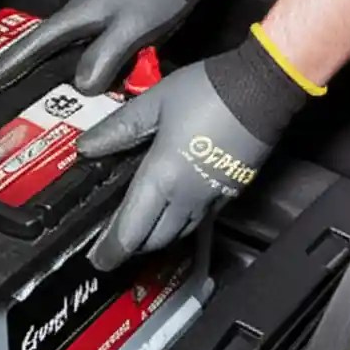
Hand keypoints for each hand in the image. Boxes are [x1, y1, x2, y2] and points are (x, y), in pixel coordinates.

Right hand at [0, 0, 226, 95]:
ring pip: (63, 52)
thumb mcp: (132, 27)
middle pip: (42, 47)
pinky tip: (79, 87)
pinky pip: (84, 53)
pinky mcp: (108, 27)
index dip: (11, 64)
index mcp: (78, 15)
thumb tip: (81, 86)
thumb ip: (105, 55)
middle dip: (19, 68)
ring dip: (47, 71)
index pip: (35, 43)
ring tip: (30, 95)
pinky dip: (76, 69)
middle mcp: (79, 18)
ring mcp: (93, 21)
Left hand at [79, 30, 315, 270]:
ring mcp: (212, 198)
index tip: (99, 260)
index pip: (131, 229)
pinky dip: (182, 223)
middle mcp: (187, 197)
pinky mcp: (231, 192)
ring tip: (141, 229)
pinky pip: (201, 219)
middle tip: (115, 243)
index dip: (112, 249)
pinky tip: (175, 209)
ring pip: (179, 232)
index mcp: (162, 178)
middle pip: (155, 239)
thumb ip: (119, 128)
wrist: (263, 89)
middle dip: (132, 245)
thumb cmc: (208, 92)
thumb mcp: (153, 103)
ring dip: (158, 237)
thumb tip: (86, 146)